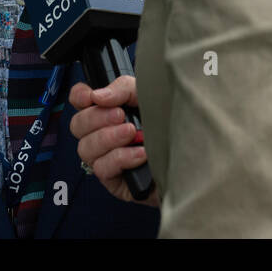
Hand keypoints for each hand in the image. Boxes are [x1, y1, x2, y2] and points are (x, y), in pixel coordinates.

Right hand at [68, 76, 160, 206]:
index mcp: (109, 111)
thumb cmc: (171, 125)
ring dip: (109, 138)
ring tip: (132, 133)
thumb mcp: (150, 97)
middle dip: (97, 117)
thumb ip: (124, 89)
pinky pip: (103, 168)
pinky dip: (121, 157)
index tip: (91, 97)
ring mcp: (106, 158)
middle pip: (77, 125)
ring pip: (86, 148)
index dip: (80, 96)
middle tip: (121, 115)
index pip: (80, 101)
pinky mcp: (114, 181)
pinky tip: (141, 153)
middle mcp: (103, 134)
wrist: (194, 157)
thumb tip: (98, 96)